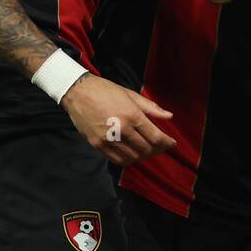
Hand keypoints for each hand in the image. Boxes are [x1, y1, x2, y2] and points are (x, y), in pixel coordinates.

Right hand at [62, 74, 176, 165]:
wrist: (78, 92)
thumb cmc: (105, 90)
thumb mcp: (131, 95)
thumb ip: (151, 108)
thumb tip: (169, 116)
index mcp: (132, 115)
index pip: (155, 137)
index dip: (167, 143)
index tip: (172, 143)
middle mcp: (121, 129)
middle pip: (146, 149)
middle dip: (157, 150)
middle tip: (161, 146)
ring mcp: (108, 139)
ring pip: (133, 158)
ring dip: (143, 156)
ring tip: (147, 149)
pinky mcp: (98, 145)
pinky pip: (118, 160)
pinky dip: (128, 160)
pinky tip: (132, 153)